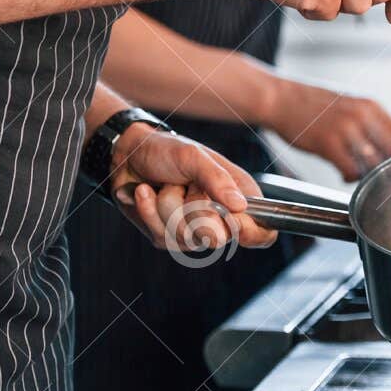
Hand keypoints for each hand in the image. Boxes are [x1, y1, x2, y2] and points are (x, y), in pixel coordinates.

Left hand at [108, 124, 276, 255]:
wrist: (128, 156)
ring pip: (185, 237)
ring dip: (167, 205)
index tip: (234, 221)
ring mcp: (193, 231)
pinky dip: (150, 210)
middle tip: (187, 186)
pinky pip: (162, 237)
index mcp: (238, 197)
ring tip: (165, 185)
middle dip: (195, 210)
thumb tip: (241, 206)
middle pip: (218, 239)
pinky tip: (146, 192)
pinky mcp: (168, 237)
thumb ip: (217, 180)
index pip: (262, 232)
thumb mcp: (194, 157)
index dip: (252, 233)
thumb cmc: (166, 151)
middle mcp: (219, 219)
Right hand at [267, 83, 390, 180]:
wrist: (280, 99)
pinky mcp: (328, 144)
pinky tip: (343, 174)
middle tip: (384, 180)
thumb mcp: (349, 106)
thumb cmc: (313, 105)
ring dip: (369, 176)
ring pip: (373, 164)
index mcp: (371, 107)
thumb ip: (370, 124)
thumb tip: (389, 148)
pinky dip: (351, 178)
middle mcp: (362, 116)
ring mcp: (346, 130)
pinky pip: (352, 171)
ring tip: (359, 175)